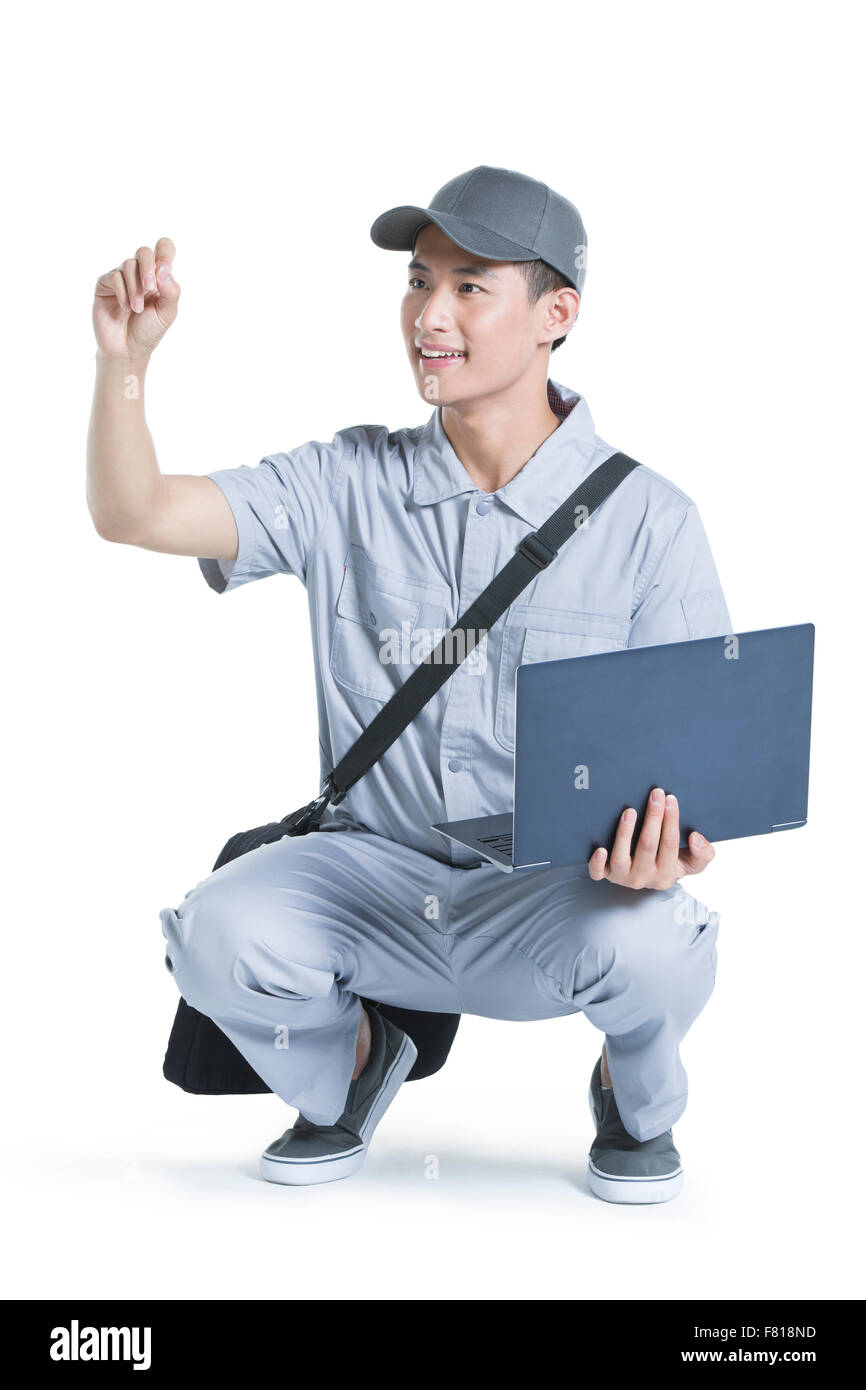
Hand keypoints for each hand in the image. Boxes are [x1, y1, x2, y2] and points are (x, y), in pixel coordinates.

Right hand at [92, 236, 179, 359]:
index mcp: (158, 277)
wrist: (127, 349)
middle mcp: (139, 273)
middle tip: (151, 288)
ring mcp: (122, 277)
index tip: (165, 270)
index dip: (165, 252)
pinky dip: (123, 292)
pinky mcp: (105, 284)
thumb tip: (163, 268)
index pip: (163, 249)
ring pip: (128, 264)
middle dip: (148, 268)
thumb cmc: (149, 331)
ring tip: (137, 309)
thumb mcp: (167, 313)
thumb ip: (171, 290)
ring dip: (136, 288)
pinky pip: (115, 276)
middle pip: (144, 252)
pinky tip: (126, 308)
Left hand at [587, 787, 714, 888]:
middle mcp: (644, 877)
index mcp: (667, 874)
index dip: (671, 820)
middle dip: (653, 818)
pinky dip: (597, 862)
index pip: (670, 844)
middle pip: (648, 846)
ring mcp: (623, 876)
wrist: (647, 877)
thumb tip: (696, 837)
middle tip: (655, 794)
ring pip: (622, 857)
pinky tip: (599, 849)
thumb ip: (703, 853)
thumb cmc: (670, 862)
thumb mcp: (692, 862)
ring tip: (630, 811)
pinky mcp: (605, 874)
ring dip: (625, 833)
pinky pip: (597, 873)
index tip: (671, 798)